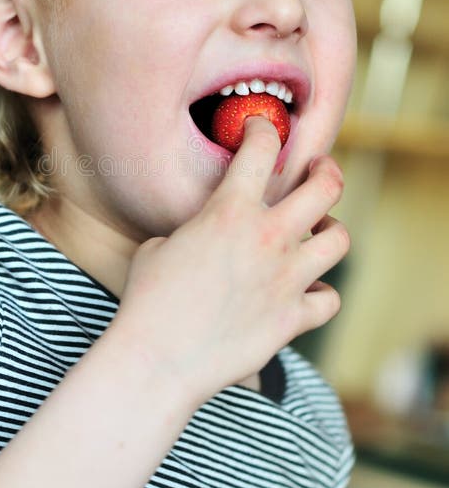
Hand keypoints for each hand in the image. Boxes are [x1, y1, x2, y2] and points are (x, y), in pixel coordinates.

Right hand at [113, 116, 348, 406]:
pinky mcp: (292, 319)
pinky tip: (306, 290)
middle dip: (327, 170)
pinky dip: (321, 293)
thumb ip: (195, 228)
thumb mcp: (161, 244)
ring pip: (339, 240)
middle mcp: (267, 238)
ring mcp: (286, 279)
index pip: (263, 147)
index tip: (260, 128)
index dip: (263, 128)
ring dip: (330, 230)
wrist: (158, 359)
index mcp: (229, 210)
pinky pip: (329, 300)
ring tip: (318, 232)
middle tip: (320, 170)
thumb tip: (205, 234)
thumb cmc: (148, 300)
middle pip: (327, 187)